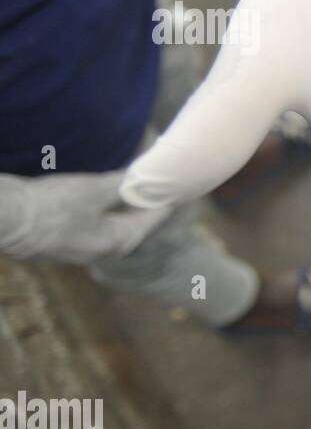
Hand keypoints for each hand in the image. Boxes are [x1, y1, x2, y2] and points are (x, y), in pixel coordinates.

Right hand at [0, 171, 169, 263]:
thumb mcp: (92, 191)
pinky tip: (99, 200)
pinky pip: (91, 225)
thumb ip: (120, 185)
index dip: (163, 202)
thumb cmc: (52, 207)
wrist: (5, 219)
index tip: (176, 190)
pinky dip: (101, 211)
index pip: (150, 220)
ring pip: (110, 226)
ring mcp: (78, 248)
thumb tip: (142, 178)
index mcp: (116, 242)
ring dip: (122, 209)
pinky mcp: (60, 241)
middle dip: (144, 206)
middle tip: (157, 188)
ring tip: (132, 190)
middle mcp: (100, 249)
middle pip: (131, 226)